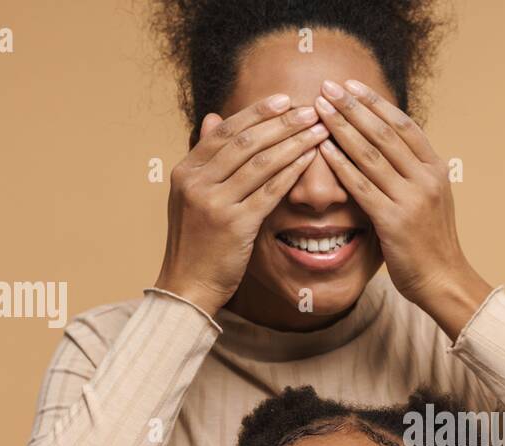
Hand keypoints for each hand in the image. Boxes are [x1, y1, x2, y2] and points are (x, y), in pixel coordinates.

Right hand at [156, 94, 330, 315]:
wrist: (187, 286)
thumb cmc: (196, 241)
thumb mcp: (190, 194)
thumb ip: (204, 157)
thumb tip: (212, 117)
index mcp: (186, 171)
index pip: (225, 131)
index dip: (256, 113)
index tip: (283, 100)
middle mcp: (197, 183)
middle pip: (245, 142)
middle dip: (281, 123)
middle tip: (310, 108)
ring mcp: (214, 203)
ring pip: (261, 163)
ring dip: (293, 142)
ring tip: (318, 129)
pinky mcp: (234, 225)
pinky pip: (270, 191)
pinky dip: (292, 171)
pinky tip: (311, 159)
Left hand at [313, 79, 492, 332]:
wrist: (444, 281)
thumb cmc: (431, 244)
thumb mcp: (430, 200)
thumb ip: (412, 174)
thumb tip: (387, 149)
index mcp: (436, 170)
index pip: (403, 126)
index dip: (376, 103)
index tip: (352, 86)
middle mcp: (426, 179)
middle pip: (385, 133)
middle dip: (354, 107)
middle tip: (328, 86)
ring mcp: (411, 199)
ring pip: (371, 154)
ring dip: (343, 127)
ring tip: (320, 109)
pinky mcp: (394, 221)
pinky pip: (362, 186)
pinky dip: (341, 164)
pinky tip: (323, 148)